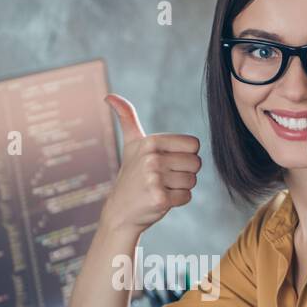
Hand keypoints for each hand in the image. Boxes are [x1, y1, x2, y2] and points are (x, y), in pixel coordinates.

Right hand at [101, 94, 201, 233]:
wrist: (120, 211)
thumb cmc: (131, 176)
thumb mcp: (131, 145)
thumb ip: (127, 118)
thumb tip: (109, 96)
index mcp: (151, 142)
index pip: (194, 145)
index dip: (185, 156)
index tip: (167, 162)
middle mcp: (152, 158)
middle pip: (196, 163)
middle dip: (184, 173)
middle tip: (164, 179)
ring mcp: (155, 179)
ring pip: (192, 181)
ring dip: (181, 187)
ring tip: (161, 188)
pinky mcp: (159, 199)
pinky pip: (187, 197)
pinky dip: (178, 201)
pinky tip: (161, 200)